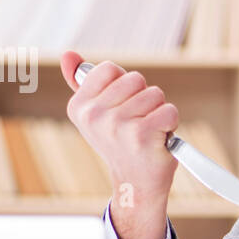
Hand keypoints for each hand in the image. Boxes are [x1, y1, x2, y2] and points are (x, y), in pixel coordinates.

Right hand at [61, 51, 177, 238]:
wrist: (135, 183)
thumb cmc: (120, 143)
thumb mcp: (96, 113)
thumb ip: (83, 82)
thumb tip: (68, 54)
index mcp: (79, 107)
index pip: (110, 68)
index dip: (124, 85)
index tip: (120, 107)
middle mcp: (94, 116)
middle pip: (135, 79)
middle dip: (143, 98)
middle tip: (137, 123)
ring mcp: (117, 125)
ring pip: (155, 94)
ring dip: (157, 112)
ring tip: (148, 132)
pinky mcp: (143, 135)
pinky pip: (169, 111)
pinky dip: (171, 124)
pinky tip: (159, 140)